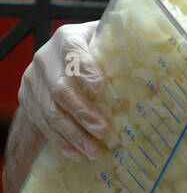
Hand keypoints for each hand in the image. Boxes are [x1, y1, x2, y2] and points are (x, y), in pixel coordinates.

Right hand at [17, 20, 107, 161]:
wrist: (54, 60)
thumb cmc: (90, 51)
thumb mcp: (103, 42)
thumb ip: (120, 49)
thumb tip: (154, 65)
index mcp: (67, 39)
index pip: (73, 52)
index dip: (85, 68)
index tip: (100, 86)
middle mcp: (45, 58)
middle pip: (61, 88)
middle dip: (82, 112)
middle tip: (103, 130)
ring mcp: (33, 80)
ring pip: (50, 111)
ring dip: (73, 134)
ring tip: (93, 150)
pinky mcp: (27, 100)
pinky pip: (42, 124)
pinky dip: (60, 141)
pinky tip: (77, 153)